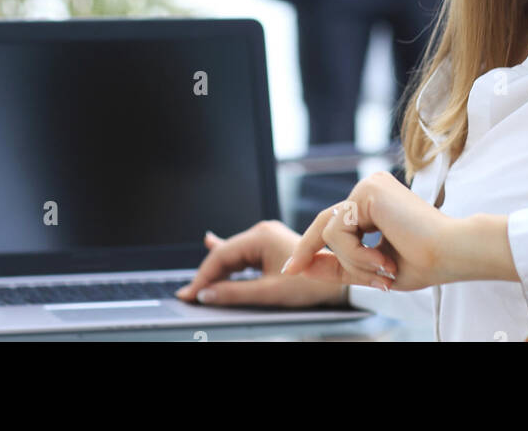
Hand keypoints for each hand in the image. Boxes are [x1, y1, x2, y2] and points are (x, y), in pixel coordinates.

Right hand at [174, 220, 344, 307]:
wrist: (338, 284)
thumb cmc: (310, 285)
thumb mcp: (268, 292)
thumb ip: (234, 293)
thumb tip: (206, 295)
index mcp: (261, 236)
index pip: (221, 256)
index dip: (203, 277)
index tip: (190, 295)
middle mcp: (262, 232)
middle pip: (225, 254)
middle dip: (207, 275)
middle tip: (190, 295)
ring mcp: (266, 237)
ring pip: (233, 255)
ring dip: (217, 270)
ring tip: (198, 284)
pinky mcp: (270, 245)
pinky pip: (243, 254)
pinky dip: (229, 260)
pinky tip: (211, 245)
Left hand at [282, 171, 458, 292]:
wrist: (451, 254)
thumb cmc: (425, 262)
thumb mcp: (372, 268)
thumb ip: (340, 265)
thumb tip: (301, 266)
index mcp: (375, 203)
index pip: (334, 226)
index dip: (311, 247)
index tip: (293, 267)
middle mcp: (370, 189)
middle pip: (325, 223)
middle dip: (306, 250)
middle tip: (291, 271)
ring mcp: (368, 186)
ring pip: (329, 233)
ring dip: (351, 261)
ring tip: (382, 269)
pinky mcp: (367, 191)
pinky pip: (337, 233)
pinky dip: (355, 254)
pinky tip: (382, 258)